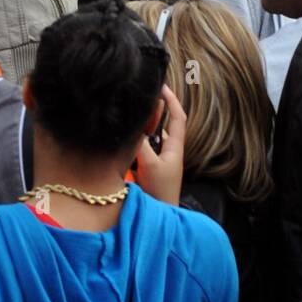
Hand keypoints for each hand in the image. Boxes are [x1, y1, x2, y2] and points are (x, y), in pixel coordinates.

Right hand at [135, 85, 186, 205]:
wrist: (160, 216)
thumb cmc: (160, 192)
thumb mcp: (149, 163)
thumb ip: (141, 143)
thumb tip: (133, 125)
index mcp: (174, 147)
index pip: (177, 117)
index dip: (171, 100)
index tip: (161, 86)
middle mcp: (168, 151)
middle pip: (161, 124)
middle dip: (152, 111)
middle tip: (139, 99)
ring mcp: (158, 160)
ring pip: (149, 137)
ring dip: (141, 127)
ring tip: (129, 117)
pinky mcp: (148, 169)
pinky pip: (140, 149)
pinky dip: (134, 142)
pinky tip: (124, 140)